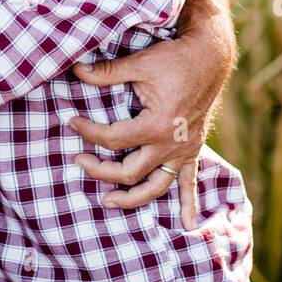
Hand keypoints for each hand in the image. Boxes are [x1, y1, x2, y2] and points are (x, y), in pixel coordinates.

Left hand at [68, 42, 213, 226]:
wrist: (209, 57)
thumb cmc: (173, 58)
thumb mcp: (138, 63)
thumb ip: (106, 72)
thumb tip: (75, 70)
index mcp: (156, 125)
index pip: (112, 139)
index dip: (88, 132)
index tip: (72, 122)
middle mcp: (170, 145)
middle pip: (129, 172)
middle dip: (101, 171)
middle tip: (79, 161)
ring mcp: (183, 150)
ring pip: (156, 186)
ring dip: (133, 198)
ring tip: (109, 201)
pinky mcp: (192, 149)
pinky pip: (190, 183)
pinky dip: (188, 204)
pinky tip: (186, 224)